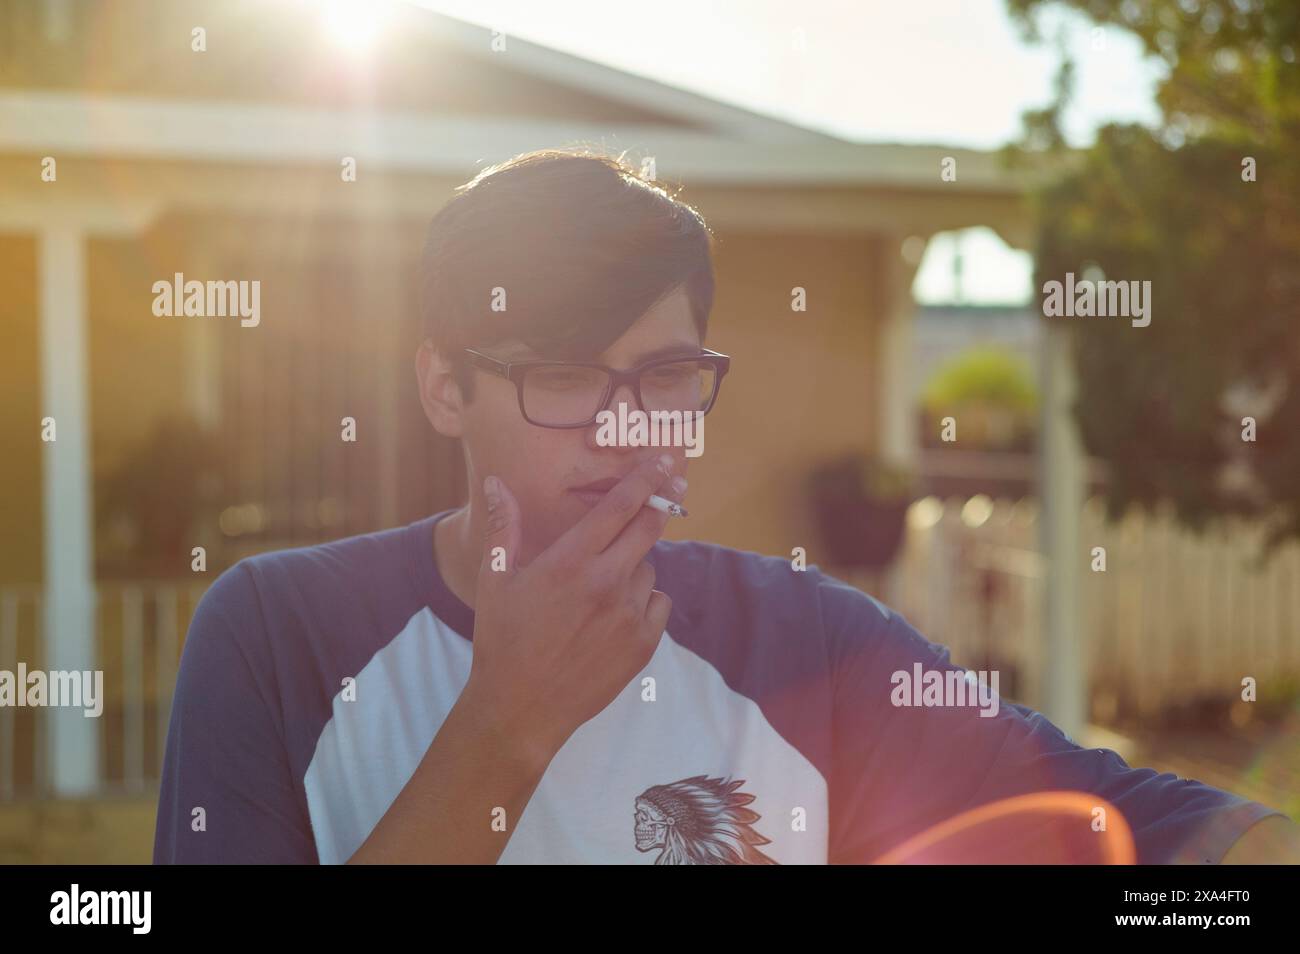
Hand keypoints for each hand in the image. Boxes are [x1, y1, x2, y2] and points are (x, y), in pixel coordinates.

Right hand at [462, 454, 682, 760]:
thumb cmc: (502, 640)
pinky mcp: (642, 645)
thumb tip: (500, 482)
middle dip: (662, 501)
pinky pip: (658, 605)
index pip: (620, 506)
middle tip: (673, 485)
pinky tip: (616, 614)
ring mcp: (628, 615)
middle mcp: (606, 583)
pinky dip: (644, 602)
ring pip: (648, 569)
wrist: (520, 708)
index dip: (645, 478)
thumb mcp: (495, 580)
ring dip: (634, 565)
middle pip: (649, 527)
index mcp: (570, 562)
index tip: (663, 460)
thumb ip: (504, 527)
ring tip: (602, 587)